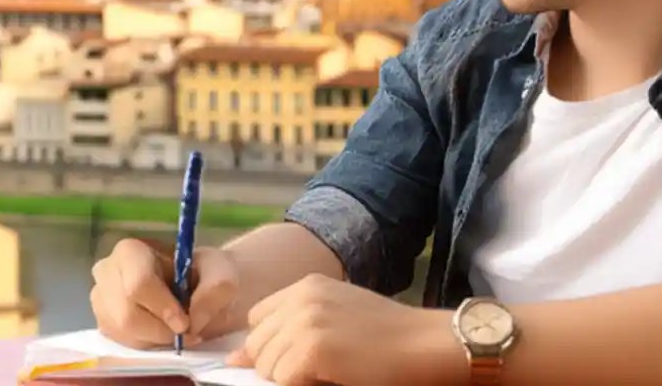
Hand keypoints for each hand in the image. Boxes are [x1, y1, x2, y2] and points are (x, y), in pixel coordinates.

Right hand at [90, 237, 239, 348]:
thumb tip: (193, 319)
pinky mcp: (104, 322)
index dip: (162, 308)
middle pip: (126, 314)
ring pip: (122, 332)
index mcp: (131, 250)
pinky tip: (162, 334)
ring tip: (177, 332)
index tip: (185, 323)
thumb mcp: (221, 273)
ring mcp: (101, 299)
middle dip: (159, 330)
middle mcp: (107, 272)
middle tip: (185, 333)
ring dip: (154, 339)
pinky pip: (121, 343)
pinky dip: (146, 345)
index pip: (138, 284)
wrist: (199, 284)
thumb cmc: (206, 273)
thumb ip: (215, 290)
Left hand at [225, 273, 457, 385]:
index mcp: (306, 286)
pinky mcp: (313, 350)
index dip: (270, 343)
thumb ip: (292, 327)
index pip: (258, 318)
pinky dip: (300, 385)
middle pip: (257, 344)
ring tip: (325, 372)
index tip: (291, 358)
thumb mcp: (336, 314)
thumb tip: (237, 359)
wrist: (424, 343)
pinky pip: (283, 379)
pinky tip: (330, 377)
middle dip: (276, 363)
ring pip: (267, 365)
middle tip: (314, 369)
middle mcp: (301, 298)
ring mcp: (305, 323)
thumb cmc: (388, 334)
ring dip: (289, 377)